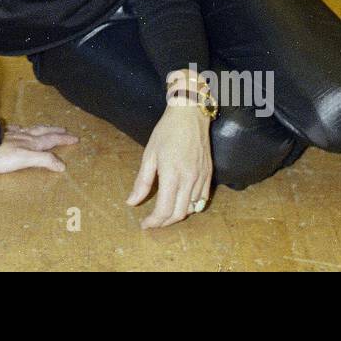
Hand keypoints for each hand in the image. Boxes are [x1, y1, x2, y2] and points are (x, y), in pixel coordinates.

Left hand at [0, 124, 77, 173]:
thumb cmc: (1, 157)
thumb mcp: (25, 160)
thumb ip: (44, 160)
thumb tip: (62, 165)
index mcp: (32, 143)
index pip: (51, 140)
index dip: (63, 140)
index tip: (75, 138)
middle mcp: (24, 137)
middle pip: (43, 132)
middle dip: (55, 132)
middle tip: (65, 130)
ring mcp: (13, 134)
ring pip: (31, 129)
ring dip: (42, 128)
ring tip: (48, 127)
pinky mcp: (1, 135)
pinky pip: (16, 129)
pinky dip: (22, 128)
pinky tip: (20, 128)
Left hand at [127, 102, 211, 228]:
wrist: (190, 116)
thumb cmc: (166, 132)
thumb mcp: (149, 155)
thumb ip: (141, 181)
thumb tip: (131, 202)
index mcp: (172, 175)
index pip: (164, 210)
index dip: (153, 221)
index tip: (144, 224)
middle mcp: (189, 180)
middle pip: (178, 214)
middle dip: (164, 223)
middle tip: (152, 222)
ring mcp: (201, 179)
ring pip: (191, 209)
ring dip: (177, 215)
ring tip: (164, 214)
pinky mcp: (209, 175)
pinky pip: (202, 200)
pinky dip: (191, 207)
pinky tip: (181, 203)